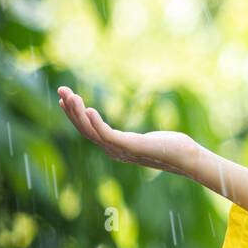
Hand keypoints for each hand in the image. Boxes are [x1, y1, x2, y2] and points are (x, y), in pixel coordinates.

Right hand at [57, 86, 197, 176]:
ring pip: (91, 131)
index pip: (88, 130)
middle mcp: (113, 151)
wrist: (186, 158)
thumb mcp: (146, 140)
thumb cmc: (170, 148)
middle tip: (61, 89)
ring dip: (78, 113)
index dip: (74, 115)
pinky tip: (89, 108)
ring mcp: (120, 150)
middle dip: (71, 110)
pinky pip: (106, 135)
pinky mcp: (130, 147)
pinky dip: (96, 122)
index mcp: (115, 147)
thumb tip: (137, 136)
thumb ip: (134, 139)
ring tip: (70, 95)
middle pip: (84, 129)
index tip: (65, 97)